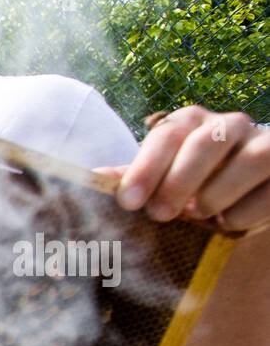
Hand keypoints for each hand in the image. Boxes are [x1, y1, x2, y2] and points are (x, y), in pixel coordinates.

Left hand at [98, 106, 269, 233]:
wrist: (247, 183)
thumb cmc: (191, 181)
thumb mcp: (160, 176)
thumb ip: (131, 177)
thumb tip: (91, 180)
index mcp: (190, 123)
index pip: (167, 134)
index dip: (146, 167)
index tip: (129, 201)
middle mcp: (229, 124)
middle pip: (205, 143)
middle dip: (179, 182)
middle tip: (161, 214)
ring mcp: (264, 143)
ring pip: (249, 162)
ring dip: (216, 196)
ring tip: (200, 215)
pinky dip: (245, 213)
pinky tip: (228, 222)